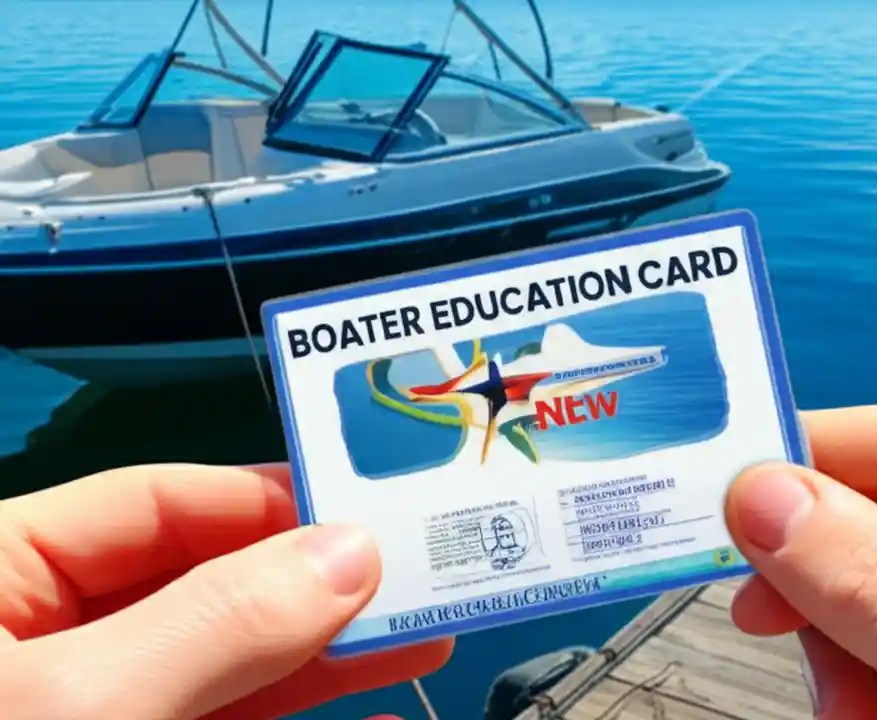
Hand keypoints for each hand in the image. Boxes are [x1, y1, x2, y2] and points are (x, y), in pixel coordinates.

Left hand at [0, 464, 451, 718]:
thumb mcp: (77, 706)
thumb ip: (214, 625)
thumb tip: (345, 553)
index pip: (157, 505)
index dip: (269, 502)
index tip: (376, 514)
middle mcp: (48, 642)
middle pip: (208, 584)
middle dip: (316, 584)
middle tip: (422, 582)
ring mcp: (94, 711)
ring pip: (229, 667)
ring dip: (327, 658)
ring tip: (421, 642)